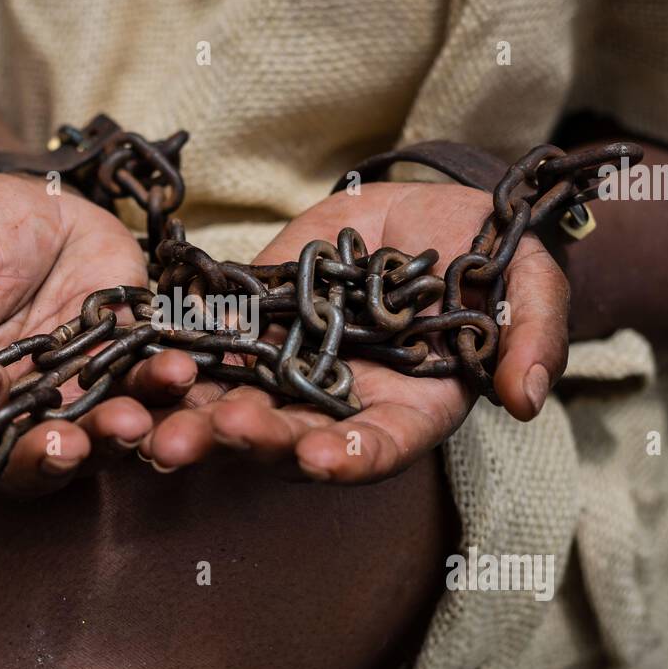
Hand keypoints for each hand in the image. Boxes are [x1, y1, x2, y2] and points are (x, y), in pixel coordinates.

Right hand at [0, 173, 198, 495]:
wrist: (31, 199)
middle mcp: (19, 412)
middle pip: (36, 457)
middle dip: (63, 452)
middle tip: (89, 436)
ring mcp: (81, 393)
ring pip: (103, 434)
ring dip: (127, 430)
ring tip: (143, 412)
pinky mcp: (132, 365)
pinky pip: (152, 389)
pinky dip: (169, 388)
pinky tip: (182, 372)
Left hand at [137, 181, 569, 482]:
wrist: (435, 212)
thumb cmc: (491, 255)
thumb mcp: (528, 285)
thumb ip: (531, 336)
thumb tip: (527, 395)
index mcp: (409, 407)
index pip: (380, 445)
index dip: (351, 455)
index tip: (318, 456)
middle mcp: (343, 400)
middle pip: (290, 437)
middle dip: (245, 442)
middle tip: (199, 441)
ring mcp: (293, 363)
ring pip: (235, 401)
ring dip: (190, 417)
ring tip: (148, 424)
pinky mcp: (255, 321)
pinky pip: (209, 343)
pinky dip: (172, 353)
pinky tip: (136, 358)